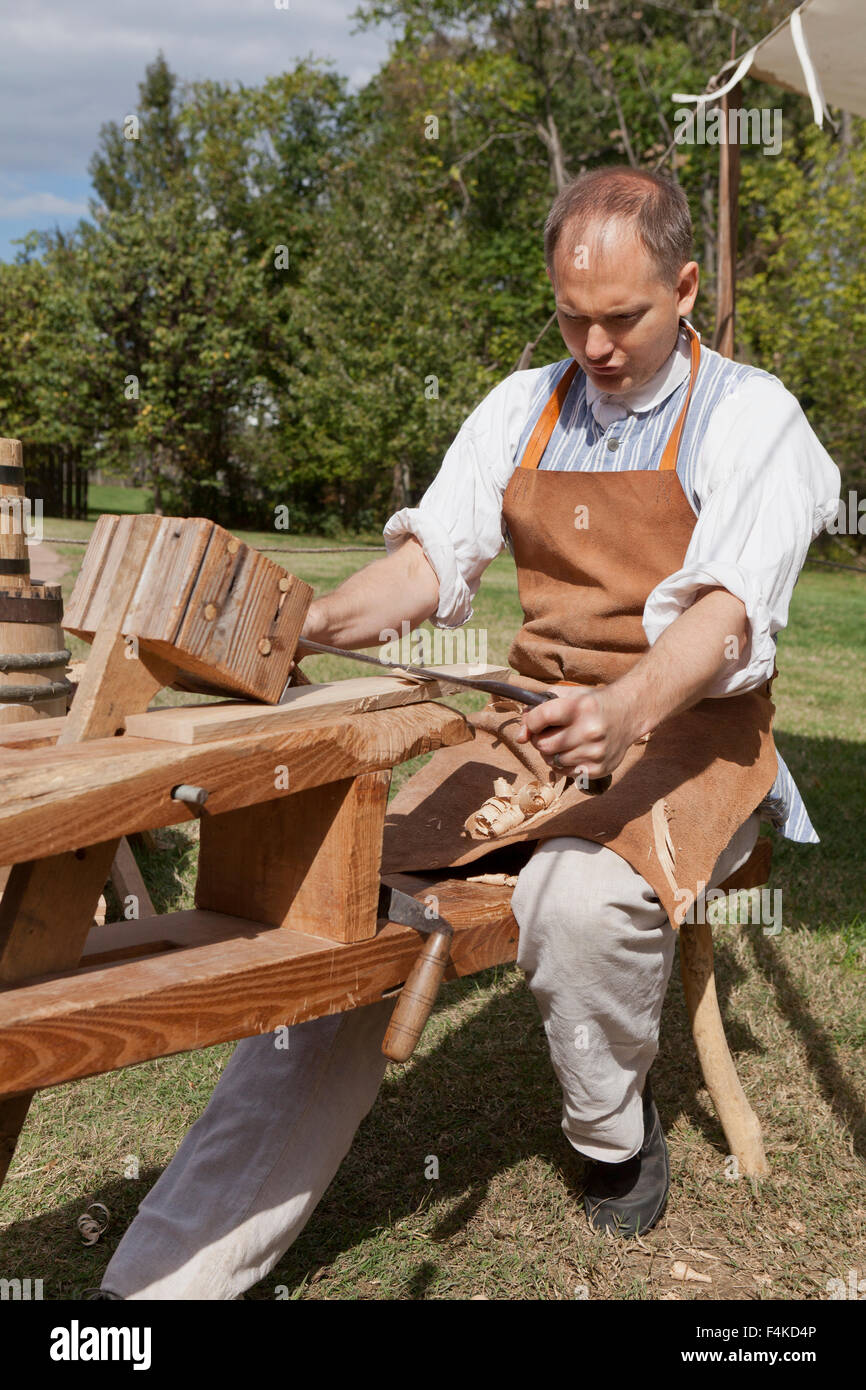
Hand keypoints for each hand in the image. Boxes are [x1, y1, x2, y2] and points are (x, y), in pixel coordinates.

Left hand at [515, 683, 640, 779]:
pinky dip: (564, 764)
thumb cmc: (592, 703)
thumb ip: (538, 710)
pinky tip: (574, 752)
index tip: (536, 721)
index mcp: (580, 708)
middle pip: (543, 745)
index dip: (531, 721)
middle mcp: (589, 731)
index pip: (539, 718)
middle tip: (551, 733)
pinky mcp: (598, 769)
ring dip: (553, 753)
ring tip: (565, 741)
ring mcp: (595, 752)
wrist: (628, 713)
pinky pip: (565, 773)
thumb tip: (519, 737)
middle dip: (541, 739)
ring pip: (552, 761)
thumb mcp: (567, 696)